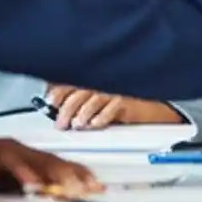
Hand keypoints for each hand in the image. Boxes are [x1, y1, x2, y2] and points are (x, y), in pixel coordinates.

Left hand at [0, 138, 102, 201]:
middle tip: (82, 187)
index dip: (28, 176)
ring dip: (76, 174)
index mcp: (3, 155)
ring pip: (57, 162)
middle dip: (65, 175)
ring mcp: (31, 153)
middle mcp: (21, 150)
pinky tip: (88, 178)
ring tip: (94, 186)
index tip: (37, 187)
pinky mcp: (37, 158)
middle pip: (47, 162)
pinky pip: (59, 164)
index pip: (18, 165)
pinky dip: (75, 172)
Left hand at [47, 85, 182, 129]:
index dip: (58, 91)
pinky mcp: (128, 99)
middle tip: (61, 123)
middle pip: (79, 91)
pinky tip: (95, 125)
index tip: (50, 103)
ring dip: (83, 114)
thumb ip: (80, 98)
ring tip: (78, 125)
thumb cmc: (124, 102)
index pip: (72, 80)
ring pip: (94, 99)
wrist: (151, 106)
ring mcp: (116, 88)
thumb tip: (57, 107)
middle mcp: (104, 80)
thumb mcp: (99, 98)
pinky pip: (113, 107)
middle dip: (67, 109)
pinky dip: (102, 117)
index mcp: (94, 76)